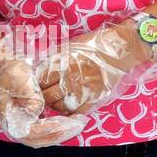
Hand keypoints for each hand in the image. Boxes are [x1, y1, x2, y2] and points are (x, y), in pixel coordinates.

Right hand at [0, 34, 88, 144]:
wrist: (7, 71)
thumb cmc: (12, 74)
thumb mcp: (18, 80)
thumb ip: (28, 94)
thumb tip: (37, 109)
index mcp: (9, 118)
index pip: (29, 132)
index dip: (47, 129)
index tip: (64, 122)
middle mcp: (16, 126)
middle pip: (38, 140)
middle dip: (60, 134)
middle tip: (78, 125)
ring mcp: (25, 125)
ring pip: (45, 137)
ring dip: (63, 133)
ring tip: (79, 123)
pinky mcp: (33, 120)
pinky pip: (48, 130)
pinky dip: (61, 128)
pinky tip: (74, 120)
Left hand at [37, 19, 156, 114]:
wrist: (121, 48)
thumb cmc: (95, 44)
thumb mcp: (69, 46)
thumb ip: (53, 60)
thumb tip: (37, 72)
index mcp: (61, 65)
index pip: (39, 82)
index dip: (35, 85)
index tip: (35, 86)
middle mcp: (69, 80)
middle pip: (46, 96)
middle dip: (43, 97)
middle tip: (44, 95)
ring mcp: (81, 91)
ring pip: (58, 107)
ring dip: (54, 104)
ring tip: (57, 98)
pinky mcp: (93, 99)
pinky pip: (75, 112)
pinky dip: (69, 112)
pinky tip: (68, 105)